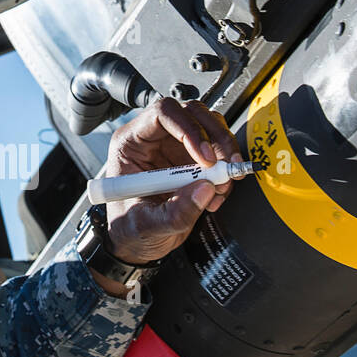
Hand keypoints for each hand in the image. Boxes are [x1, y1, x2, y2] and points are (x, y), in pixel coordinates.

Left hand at [102, 98, 240, 264]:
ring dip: (225, 154)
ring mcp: (175, 147)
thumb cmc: (129, 229)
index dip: (188, 129)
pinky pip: (218, 152)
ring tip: (223, 185)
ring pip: (210, 127)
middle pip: (192, 114)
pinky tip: (217, 194)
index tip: (204, 158)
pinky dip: (225, 171)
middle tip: (227, 167)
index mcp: (131, 144)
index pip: (162, 114)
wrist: (138, 242)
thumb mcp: (146, 226)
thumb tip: (205, 189)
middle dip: (216, 138)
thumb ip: (174, 212)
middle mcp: (154, 139)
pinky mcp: (192, 160)